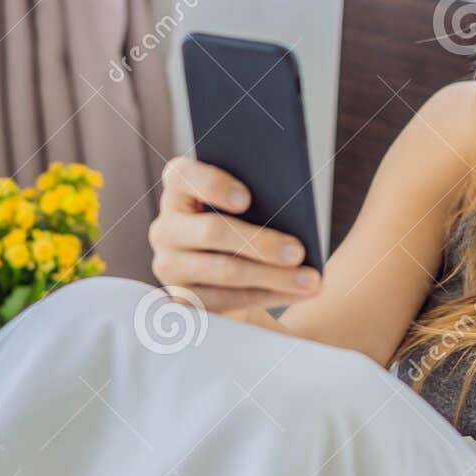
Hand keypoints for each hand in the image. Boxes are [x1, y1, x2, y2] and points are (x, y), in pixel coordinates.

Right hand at [148, 156, 322, 313]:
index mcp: (178, 187)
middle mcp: (165, 225)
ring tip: (310, 280)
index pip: (184, 176)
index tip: (247, 198)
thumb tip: (294, 211)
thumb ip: (258, 195)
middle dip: (260, 242)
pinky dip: (269, 295)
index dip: (214, 186)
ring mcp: (169, 264)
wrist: (224, 268)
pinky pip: (228, 299)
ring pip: (224, 270)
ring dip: (273, 277)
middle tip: (299, 252)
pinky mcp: (183, 298)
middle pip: (211, 230)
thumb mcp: (246, 203)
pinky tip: (298, 292)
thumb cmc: (244, 220)